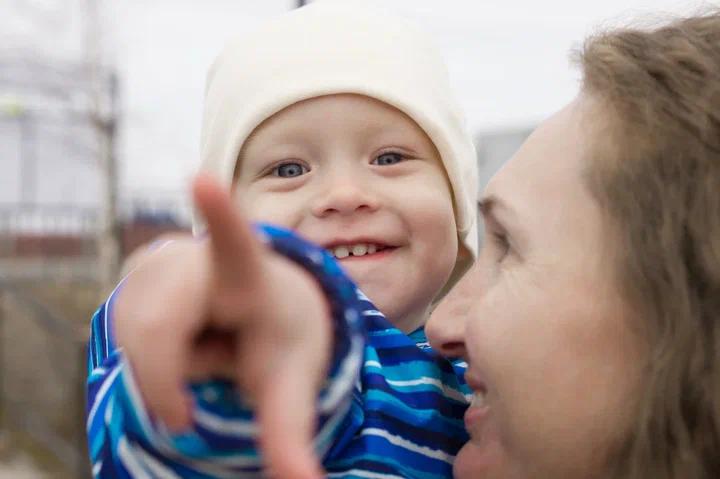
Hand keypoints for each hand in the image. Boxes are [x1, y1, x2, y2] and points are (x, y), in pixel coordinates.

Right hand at [114, 174, 330, 478]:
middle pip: (157, 329)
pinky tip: (180, 334)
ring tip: (203, 342)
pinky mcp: (136, 269)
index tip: (203, 179)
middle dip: (174, 374)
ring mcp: (162, 258)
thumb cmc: (278, 338)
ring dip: (166, 364)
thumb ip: (290, 434)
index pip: (235, 247)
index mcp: (251, 274)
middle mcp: (200, 255)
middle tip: (205, 382)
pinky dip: (149, 354)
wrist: (259, 302)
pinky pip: (121, 329)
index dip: (218, 216)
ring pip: (133, 335)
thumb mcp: (289, 384)